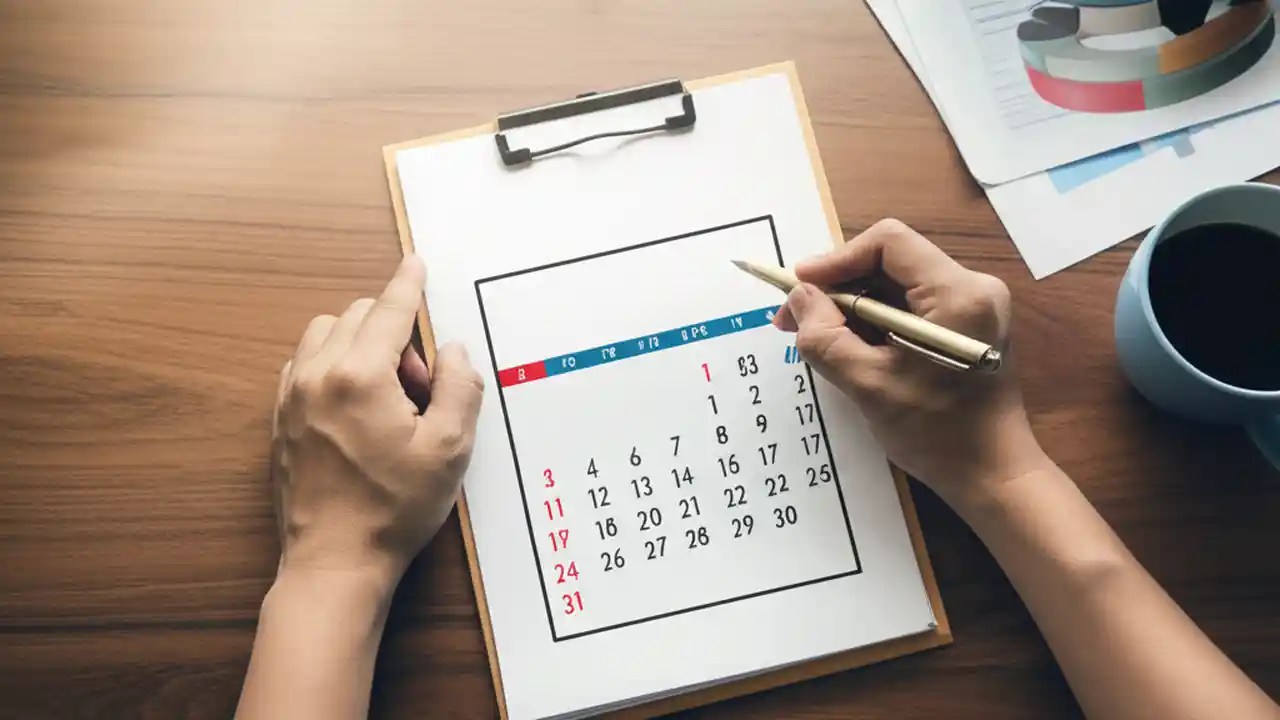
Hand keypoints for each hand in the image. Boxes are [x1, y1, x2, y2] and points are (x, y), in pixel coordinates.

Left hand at [271, 256, 483, 593]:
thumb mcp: (450, 449)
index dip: (408, 283)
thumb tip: (453, 351)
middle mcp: (318, 376)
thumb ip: (460, 387)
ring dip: (362, 345)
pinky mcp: (281, 419)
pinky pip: (305, 364)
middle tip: (422, 389)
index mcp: (360, 376)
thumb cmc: (392, 510)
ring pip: (327, 334)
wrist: (335, 562)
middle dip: (397, 335)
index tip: (416, 263)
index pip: (389, 310)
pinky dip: (333, 365)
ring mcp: (293, 397)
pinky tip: (359, 406)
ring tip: (390, 397)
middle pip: (358, 316)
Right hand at [774, 219, 1046, 506]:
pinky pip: (909, 304)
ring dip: (852, 305)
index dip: (836, 259)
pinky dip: (874, 319)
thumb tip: (799, 296)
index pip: (888, 242)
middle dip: (838, 286)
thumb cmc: (937, 434)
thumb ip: (826, 337)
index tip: (799, 286)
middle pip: (890, 261)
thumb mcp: (868, 385)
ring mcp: (973, 305)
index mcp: (958, 295)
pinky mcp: (966, 324)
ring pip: (896, 283)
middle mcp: (973, 287)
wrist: (991, 474)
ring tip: (816, 336)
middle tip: (794, 318)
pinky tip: (848, 345)